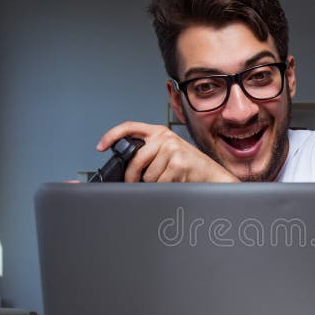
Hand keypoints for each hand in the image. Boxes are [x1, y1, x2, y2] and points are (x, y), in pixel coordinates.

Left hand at [97, 122, 238, 182]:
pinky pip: (158, 182)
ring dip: (152, 184)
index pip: (129, 127)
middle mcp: (165, 137)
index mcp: (159, 132)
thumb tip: (126, 166)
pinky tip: (174, 182)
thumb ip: (150, 152)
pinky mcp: (177, 163)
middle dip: (131, 176)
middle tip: (133, 183)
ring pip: (147, 175)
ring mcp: (172, 149)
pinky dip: (163, 187)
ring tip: (167, 180)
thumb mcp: (169, 152)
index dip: (112, 136)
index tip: (101, 146)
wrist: (213, 176)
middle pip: (135, 159)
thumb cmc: (190, 167)